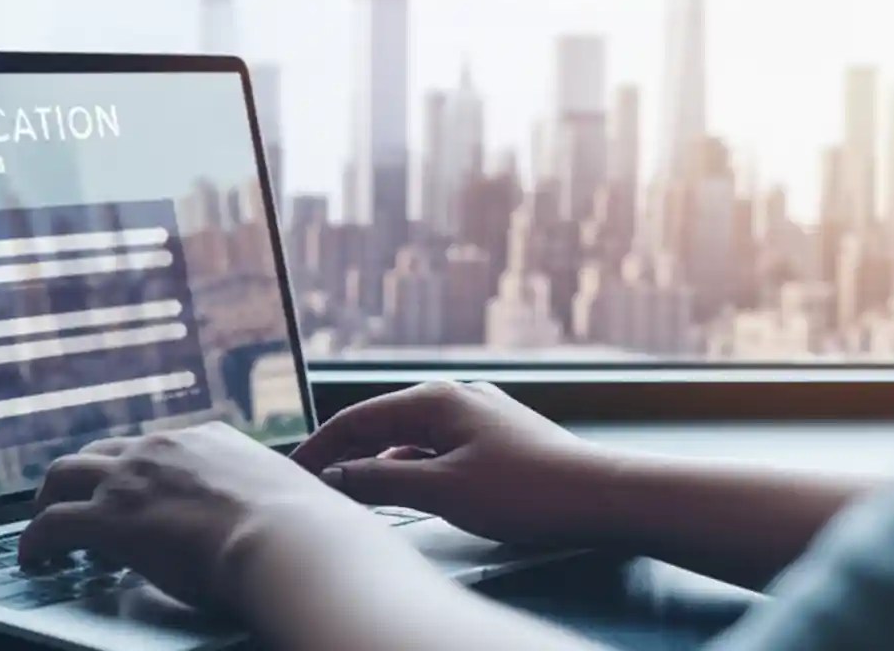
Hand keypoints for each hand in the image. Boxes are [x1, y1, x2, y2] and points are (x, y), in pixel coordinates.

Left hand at [18, 421, 376, 611]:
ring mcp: (133, 477)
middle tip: (76, 503)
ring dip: (47, 499)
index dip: (139, 471)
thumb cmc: (305, 530)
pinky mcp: (108, 517)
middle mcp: (164, 446)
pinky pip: (51, 523)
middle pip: (103, 451)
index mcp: (209, 438)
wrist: (287, 540)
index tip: (135, 493)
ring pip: (64, 473)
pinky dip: (35, 541)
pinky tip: (34, 559)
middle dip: (84, 476)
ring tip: (41, 527)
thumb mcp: (291, 498)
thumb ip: (274, 502)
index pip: (158, 446)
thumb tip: (298, 523)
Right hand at [292, 381, 615, 545]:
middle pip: (380, 423)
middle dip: (344, 452)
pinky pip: (434, 448)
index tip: (291, 473)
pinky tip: (403, 488)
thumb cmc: (526, 490)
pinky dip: (408, 466)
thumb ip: (382, 481)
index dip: (319, 448)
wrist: (602, 496)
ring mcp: (476, 416)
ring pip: (408, 437)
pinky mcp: (494, 438)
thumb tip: (336, 476)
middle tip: (311, 482)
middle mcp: (453, 397)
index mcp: (435, 399)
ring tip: (349, 488)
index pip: (356, 419)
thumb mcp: (443, 490)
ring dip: (376, 460)